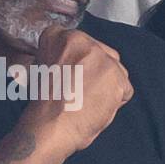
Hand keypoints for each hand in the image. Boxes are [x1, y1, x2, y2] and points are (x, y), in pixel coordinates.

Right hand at [23, 25, 132, 155]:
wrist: (49, 126)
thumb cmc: (41, 104)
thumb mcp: (39, 68)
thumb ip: (59, 57)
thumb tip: (71, 63)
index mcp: (61, 37)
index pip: (78, 43)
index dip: (76, 61)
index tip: (70, 74)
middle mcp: (85, 43)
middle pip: (100, 53)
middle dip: (94, 70)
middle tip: (81, 90)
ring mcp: (105, 61)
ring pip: (115, 69)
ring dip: (106, 83)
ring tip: (89, 100)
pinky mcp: (119, 80)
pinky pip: (125, 89)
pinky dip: (116, 101)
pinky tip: (97, 108)